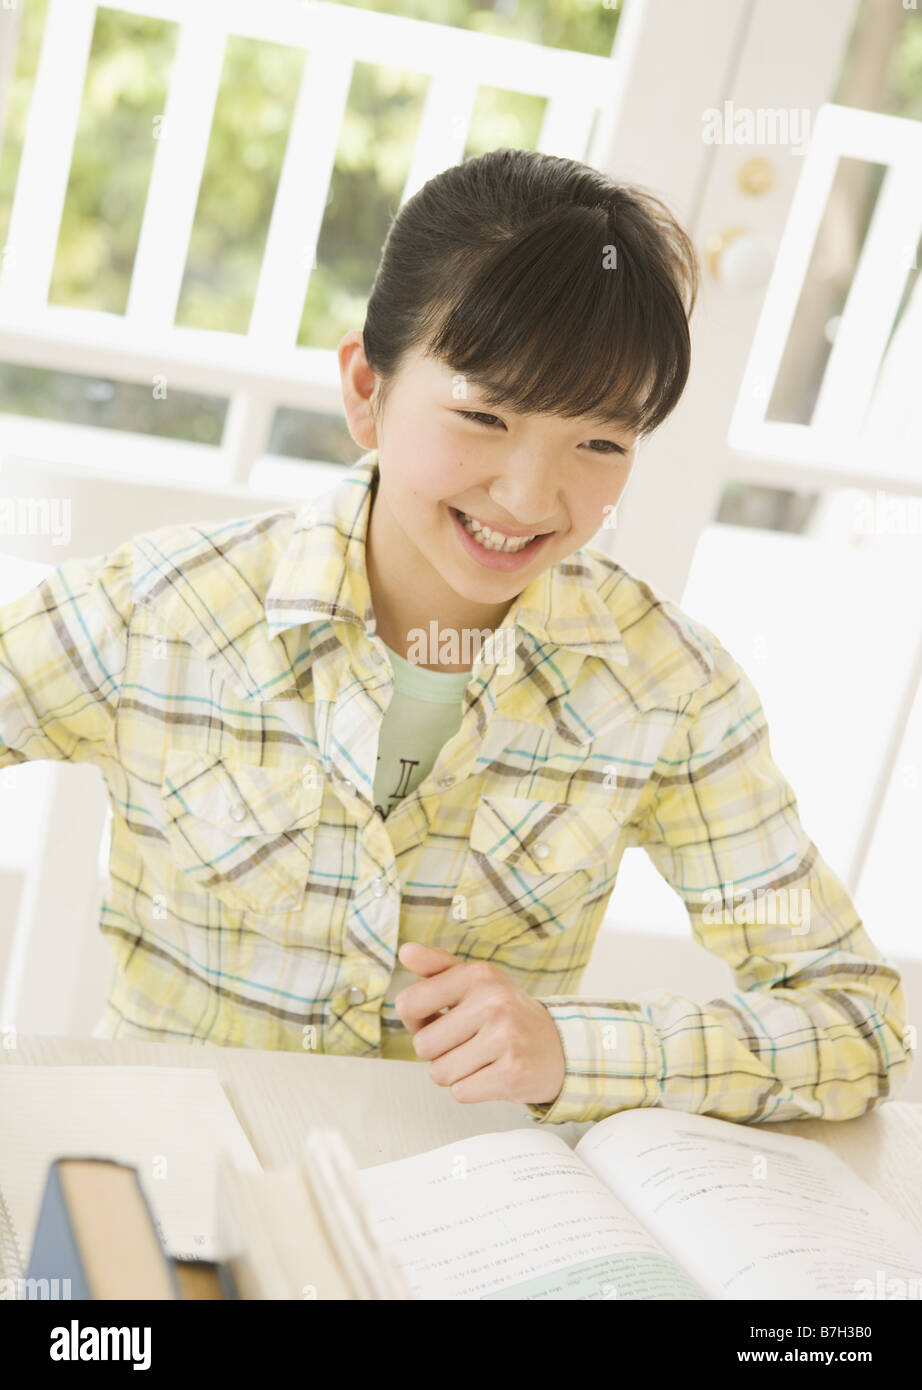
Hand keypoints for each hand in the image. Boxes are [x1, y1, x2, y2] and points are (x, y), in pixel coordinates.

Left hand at [393, 942, 565, 1106]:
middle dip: (438, 1051)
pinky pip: (461, 1092)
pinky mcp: (511, 1073)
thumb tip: (405, 951)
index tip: (438, 1019)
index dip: (416, 1020)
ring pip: (440, 1072)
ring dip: (455, 1072)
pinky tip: (492, 1072)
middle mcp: (492, 1002)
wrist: (559, 1048)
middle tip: (467, 1042)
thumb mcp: (476, 982)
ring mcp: (504, 1038)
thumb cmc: (506, 1014)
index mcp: (478, 975)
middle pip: (423, 1046)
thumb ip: (437, 966)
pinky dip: (472, 1088)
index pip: (408, 1004)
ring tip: (481, 1058)